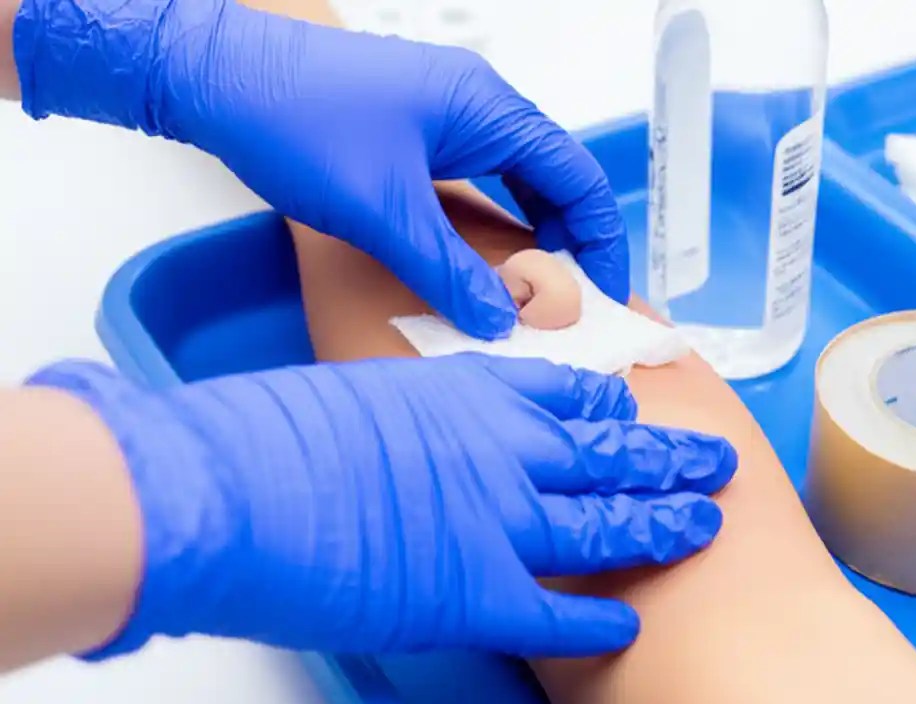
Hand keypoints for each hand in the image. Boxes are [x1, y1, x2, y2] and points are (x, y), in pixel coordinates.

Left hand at [14, 0, 629, 338]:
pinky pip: (475, 174)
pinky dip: (488, 216)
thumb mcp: (381, 212)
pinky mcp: (412, 125)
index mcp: (488, 110)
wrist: (214, 75)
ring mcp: (444, 111)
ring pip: (513, 176)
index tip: (603, 291)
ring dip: (528, 229)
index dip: (599, 240)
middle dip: (568, 239)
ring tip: (528, 285)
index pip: (575, 179)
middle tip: (568, 298)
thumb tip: (497, 317)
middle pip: (553, 176)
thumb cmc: (294, 117)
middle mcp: (476, 104)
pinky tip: (473, 253)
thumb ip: (447, 271)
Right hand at [30, 356, 735, 658]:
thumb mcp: (363, 390)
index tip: (646, 400)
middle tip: (717, 458)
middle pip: (612, 452)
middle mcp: (506, 450)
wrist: (231, 491)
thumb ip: (420, 408)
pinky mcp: (480, 593)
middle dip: (671, 454)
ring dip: (662, 523)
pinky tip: (630, 623)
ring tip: (704, 523)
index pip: (571, 388)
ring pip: (608, 522)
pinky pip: (562, 611)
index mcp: (474, 392)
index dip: (618, 398)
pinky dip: (601, 620)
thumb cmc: (272, 436)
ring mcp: (501, 521)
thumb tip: (427, 428)